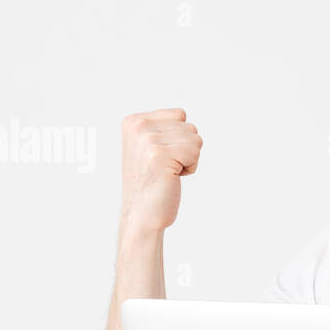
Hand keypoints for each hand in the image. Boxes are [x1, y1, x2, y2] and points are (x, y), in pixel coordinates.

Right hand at [119, 108, 202, 234]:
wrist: (142, 214)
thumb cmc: (151, 183)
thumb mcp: (148, 146)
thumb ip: (161, 127)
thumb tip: (182, 114)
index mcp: (133, 121)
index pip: (179, 114)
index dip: (179, 138)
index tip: (160, 156)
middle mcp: (138, 126)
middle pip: (190, 126)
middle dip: (185, 149)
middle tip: (165, 168)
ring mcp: (148, 140)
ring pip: (195, 139)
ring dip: (188, 159)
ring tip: (168, 173)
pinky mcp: (160, 155)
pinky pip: (195, 152)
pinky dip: (191, 168)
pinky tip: (172, 178)